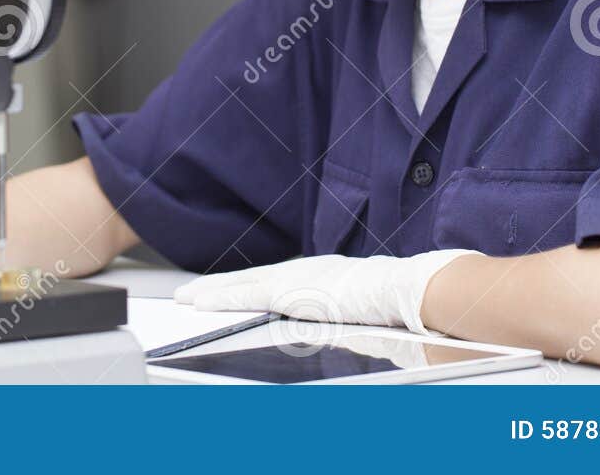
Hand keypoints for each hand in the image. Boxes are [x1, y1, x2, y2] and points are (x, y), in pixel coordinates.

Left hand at [172, 250, 481, 334]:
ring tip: (186, 298)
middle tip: (190, 294)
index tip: (228, 293)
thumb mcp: (373, 313)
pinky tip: (199, 302)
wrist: (413, 291)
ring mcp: (300, 280)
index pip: (279, 284)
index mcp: (327, 279)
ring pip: (244, 285)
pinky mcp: (293, 291)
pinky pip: (246, 295)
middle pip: (255, 281)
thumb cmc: (404, 304)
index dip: (250, 288)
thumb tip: (355, 327)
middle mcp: (309, 273)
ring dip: (213, 292)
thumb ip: (354, 317)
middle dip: (222, 288)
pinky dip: (220, 297)